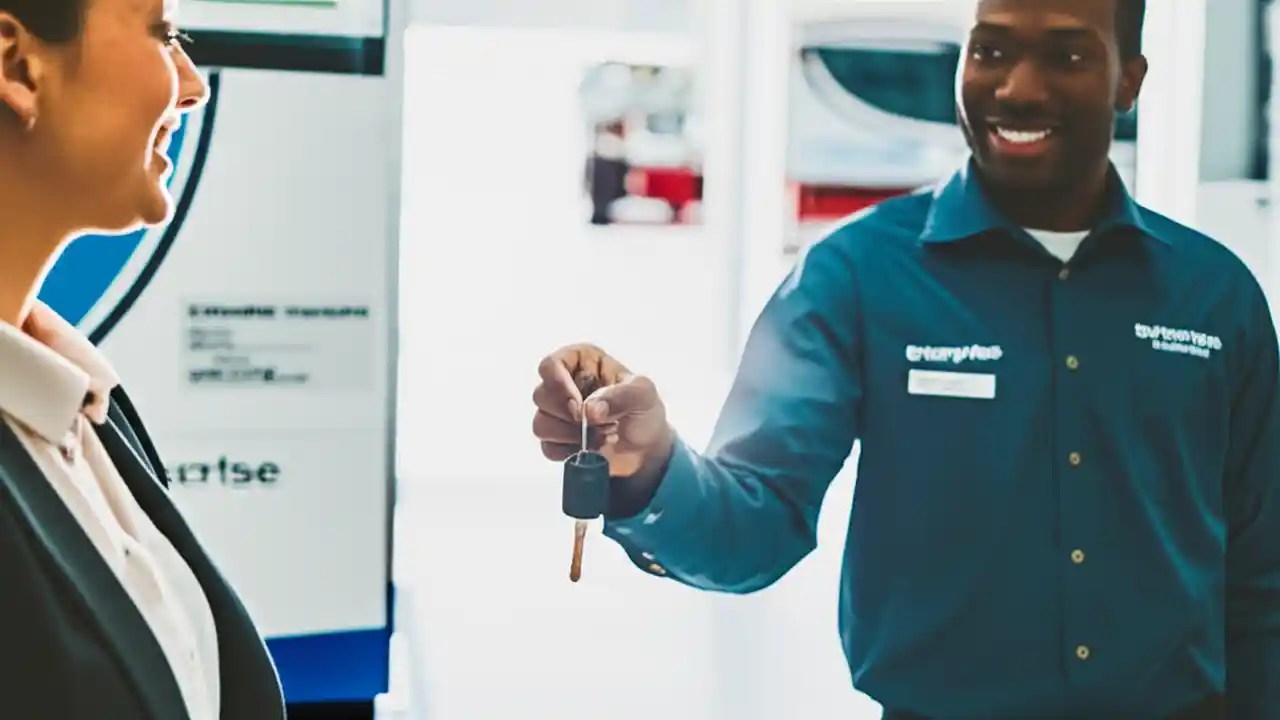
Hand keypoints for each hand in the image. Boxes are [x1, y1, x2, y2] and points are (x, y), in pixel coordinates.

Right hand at [532, 343, 673, 478]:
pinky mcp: (556, 440)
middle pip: (541, 396)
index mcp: (581, 362)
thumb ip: (621, 396)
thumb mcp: (644, 395)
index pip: (550, 365)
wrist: (646, 449)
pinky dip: (571, 452)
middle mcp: (564, 384)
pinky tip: (592, 450)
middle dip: (572, 416)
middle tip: (602, 423)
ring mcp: (557, 414)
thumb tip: (589, 411)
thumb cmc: (644, 412)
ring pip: (541, 424)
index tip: (579, 405)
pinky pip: (548, 448)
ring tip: (602, 437)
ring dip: (572, 436)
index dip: (558, 385)